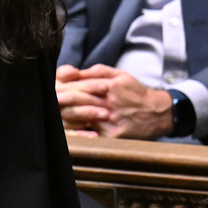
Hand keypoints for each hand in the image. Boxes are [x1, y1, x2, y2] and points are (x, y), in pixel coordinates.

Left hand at [56, 64, 172, 138]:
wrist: (159, 112)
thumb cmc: (136, 92)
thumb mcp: (120, 75)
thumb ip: (98, 71)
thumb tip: (76, 72)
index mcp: (107, 87)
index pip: (80, 87)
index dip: (63, 90)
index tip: (50, 91)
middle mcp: (108, 103)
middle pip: (79, 102)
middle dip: (61, 103)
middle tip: (48, 103)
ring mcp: (111, 120)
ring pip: (84, 119)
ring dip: (67, 118)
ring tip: (53, 118)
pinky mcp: (114, 135)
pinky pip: (94, 136)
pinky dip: (82, 134)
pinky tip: (70, 134)